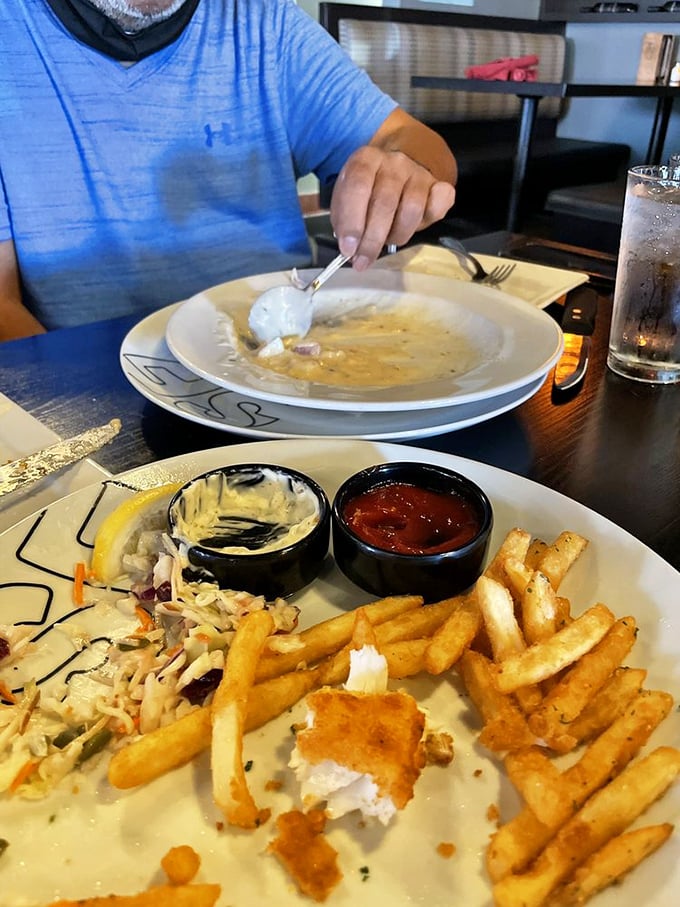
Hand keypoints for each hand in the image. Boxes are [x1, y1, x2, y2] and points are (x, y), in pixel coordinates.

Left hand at [329, 145, 454, 269]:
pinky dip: (430, 217)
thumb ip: (344, 222)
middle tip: (362, 261)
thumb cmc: (367, 191)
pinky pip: (440, 202)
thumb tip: (349, 250)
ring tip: (387, 242)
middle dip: (372, 240)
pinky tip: (417, 226)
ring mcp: (418, 173)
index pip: (358, 186)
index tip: (347, 250)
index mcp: (366, 160)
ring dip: (397, 235)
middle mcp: (394, 162)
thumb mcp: (346, 200)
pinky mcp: (437, 185)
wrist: (395, 171)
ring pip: (412, 209)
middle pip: (385, 203)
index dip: (352, 221)